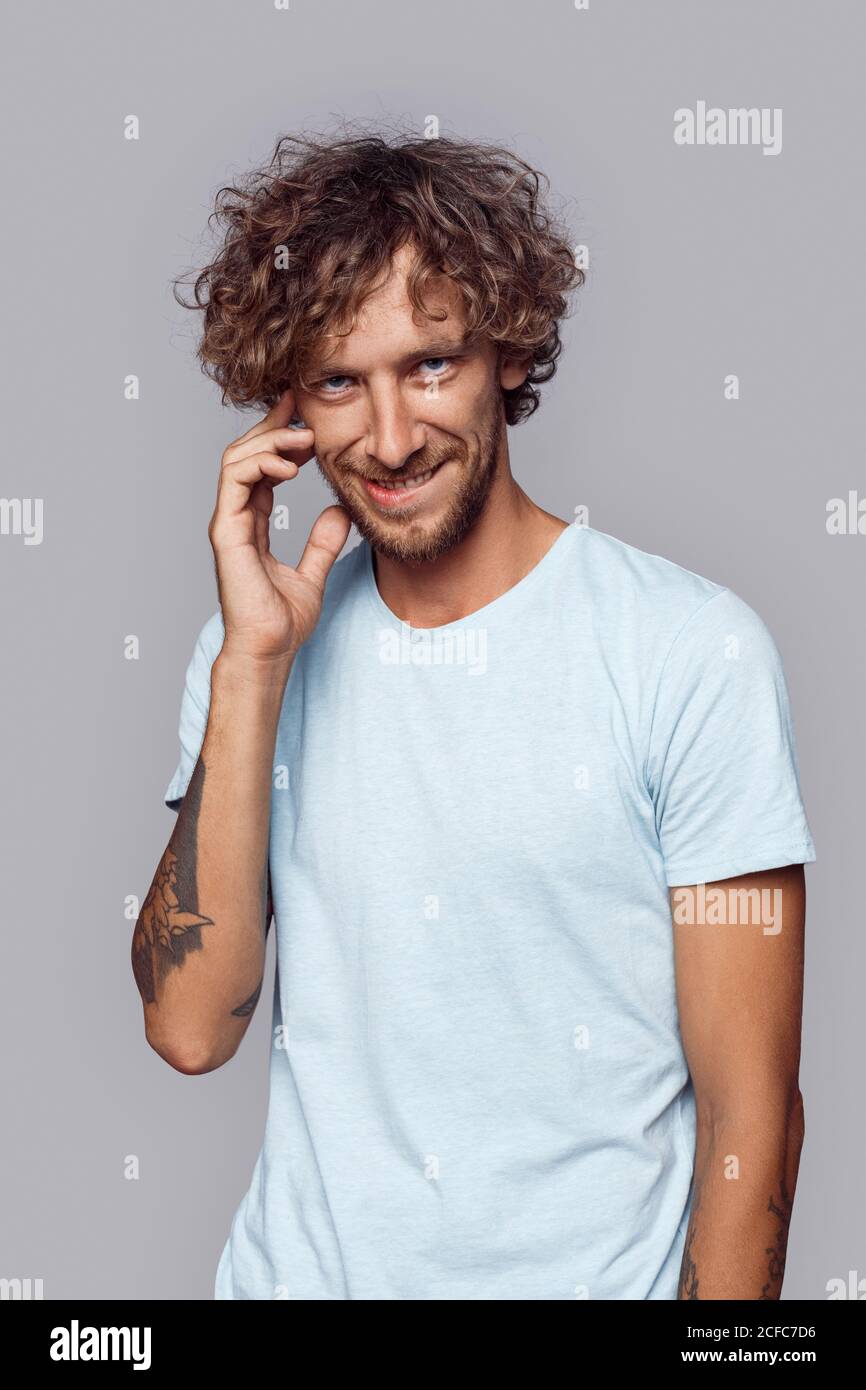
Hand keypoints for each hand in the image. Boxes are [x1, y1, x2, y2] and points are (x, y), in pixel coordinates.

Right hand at [208, 389, 350, 662]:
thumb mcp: (313, 574)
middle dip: (273, 426)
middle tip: (303, 409)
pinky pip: (235, 480)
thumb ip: (323, 543)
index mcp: (252, 524)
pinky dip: (261, 463)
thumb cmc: (283, 623)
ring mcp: (227, 523)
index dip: (281, 440)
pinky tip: (290, 466)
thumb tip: (341, 512)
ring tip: (303, 439)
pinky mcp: (226, 532)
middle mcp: (236, 519)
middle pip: (245, 454)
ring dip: (269, 441)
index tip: (307, 418)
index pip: (261, 468)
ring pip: (236, 459)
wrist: (270, 651)